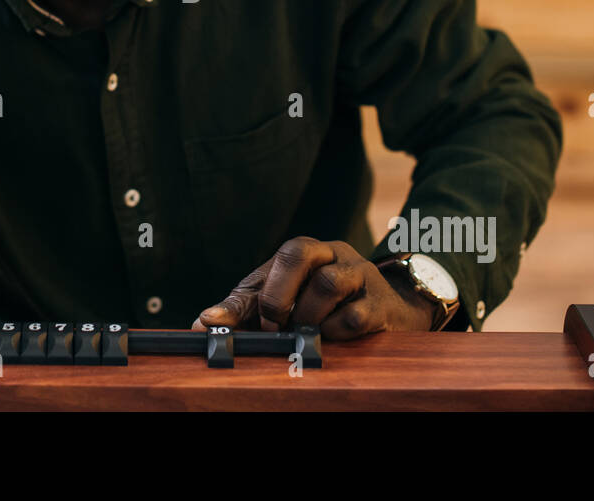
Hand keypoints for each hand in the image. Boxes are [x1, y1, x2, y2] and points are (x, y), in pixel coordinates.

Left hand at [191, 237, 440, 337]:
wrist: (392, 311)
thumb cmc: (325, 305)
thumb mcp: (284, 301)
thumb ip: (243, 310)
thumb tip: (201, 324)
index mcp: (309, 251)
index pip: (281, 255)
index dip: (263, 290)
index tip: (251, 324)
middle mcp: (334, 255)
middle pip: (300, 251)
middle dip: (279, 294)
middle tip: (274, 327)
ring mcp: (361, 277)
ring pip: (329, 282)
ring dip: (307, 315)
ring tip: (304, 334)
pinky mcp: (381, 306)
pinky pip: (355, 315)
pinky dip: (335, 332)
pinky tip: (330, 341)